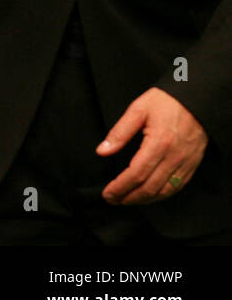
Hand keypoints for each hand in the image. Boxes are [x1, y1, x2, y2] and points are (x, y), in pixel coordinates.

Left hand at [98, 87, 207, 204]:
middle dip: (129, 197)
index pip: (137, 173)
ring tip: (126, 200)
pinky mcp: (192, 164)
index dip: (121, 186)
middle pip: (150, 187)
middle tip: (113, 199)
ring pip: (165, 191)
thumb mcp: (137, 110)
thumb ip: (119, 132)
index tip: (107, 193)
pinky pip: (177, 186)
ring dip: (144, 200)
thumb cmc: (166, 102)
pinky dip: (161, 195)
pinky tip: (148, 195)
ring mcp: (186, 162)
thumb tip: (102, 151)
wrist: (196, 99)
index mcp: (159, 143)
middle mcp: (174, 156)